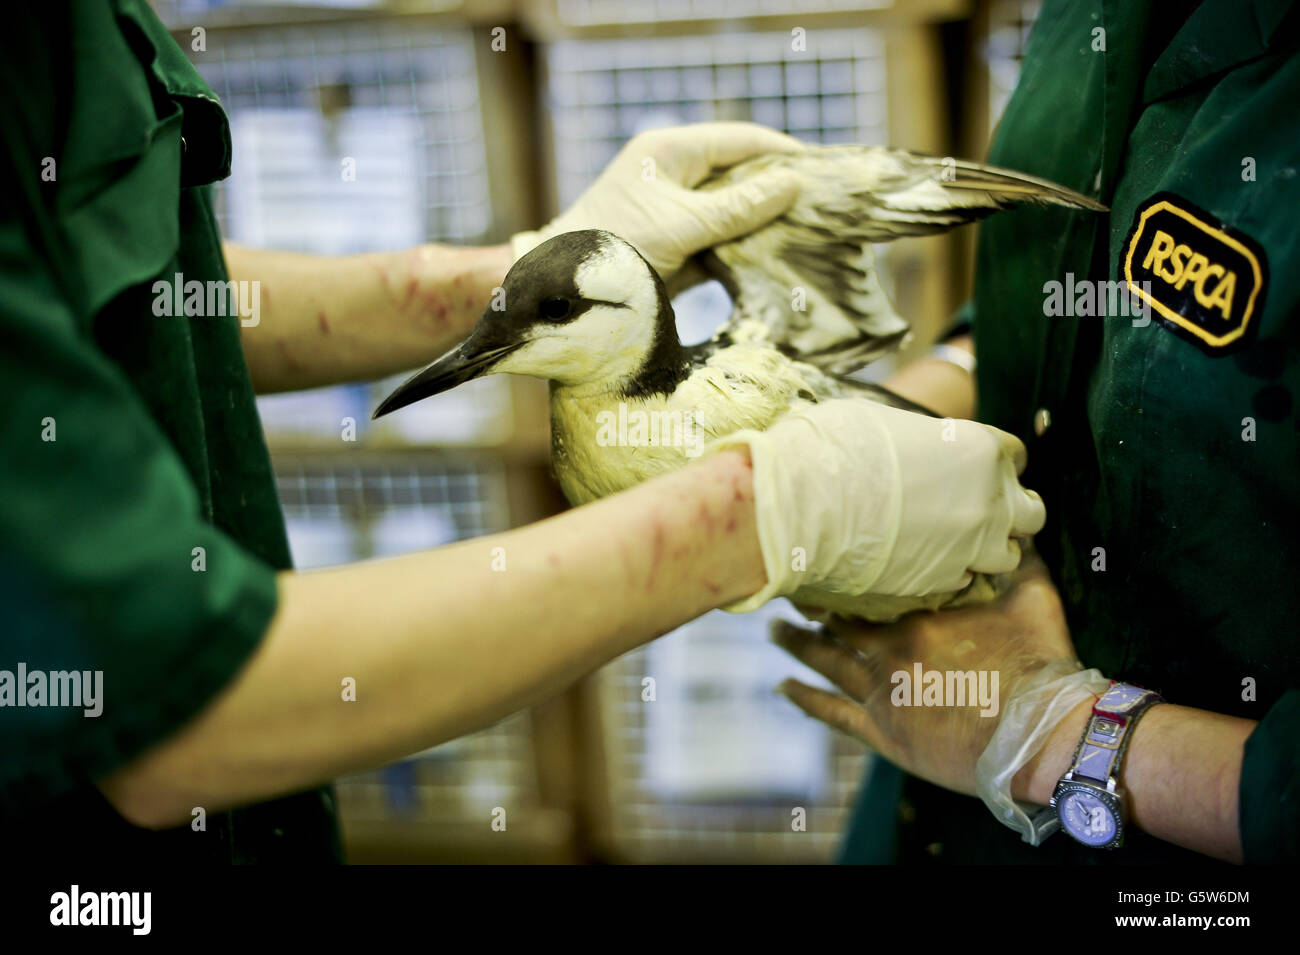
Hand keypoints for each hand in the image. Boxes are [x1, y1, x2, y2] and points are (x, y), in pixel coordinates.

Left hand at [513, 122, 803, 280]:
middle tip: (825, 204)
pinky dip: (746, 249)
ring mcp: (675, 211)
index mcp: (670, 152)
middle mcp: (674, 175)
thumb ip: (739, 208)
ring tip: (811, 231)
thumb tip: (793, 184)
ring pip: (733, 209)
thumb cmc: (615, 249)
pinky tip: (778, 258)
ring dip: (766, 222)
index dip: (782, 152)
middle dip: (779, 188)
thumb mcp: (683, 226)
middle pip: (739, 174)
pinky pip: (721, 240)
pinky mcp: (677, 246)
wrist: (566, 298)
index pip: (739, 140)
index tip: (825, 167)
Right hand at [714, 399, 1045, 611]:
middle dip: (1008, 511)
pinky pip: (964, 584)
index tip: (973, 469)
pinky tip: (920, 563)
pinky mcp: (940, 586)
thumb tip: (912, 446)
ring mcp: (969, 549)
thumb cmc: (831, 450)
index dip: (992, 464)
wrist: (799, 505)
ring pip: (1006, 556)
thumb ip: (920, 440)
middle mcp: (988, 502)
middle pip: (1030, 512)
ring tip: (951, 543)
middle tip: (975, 510)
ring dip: (986, 549)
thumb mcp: (882, 423)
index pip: (1016, 457)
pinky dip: (949, 575)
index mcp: (979, 450)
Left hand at [772, 557, 1081, 795]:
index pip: (866, 584)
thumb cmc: (1042, 663)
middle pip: (836, 620)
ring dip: (796, 644)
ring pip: (824, 660)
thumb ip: (1023, 560)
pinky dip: (804, 698)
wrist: (1039, 732)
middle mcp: (889, 647)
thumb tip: (1020, 527)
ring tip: (774, 631)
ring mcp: (881, 690)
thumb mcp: (1035, 597)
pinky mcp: (883, 732)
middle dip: (811, 606)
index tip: (822, 557)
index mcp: (919, 613)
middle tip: (788, 591)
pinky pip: (831, 711)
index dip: (842, 574)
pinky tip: (783, 688)